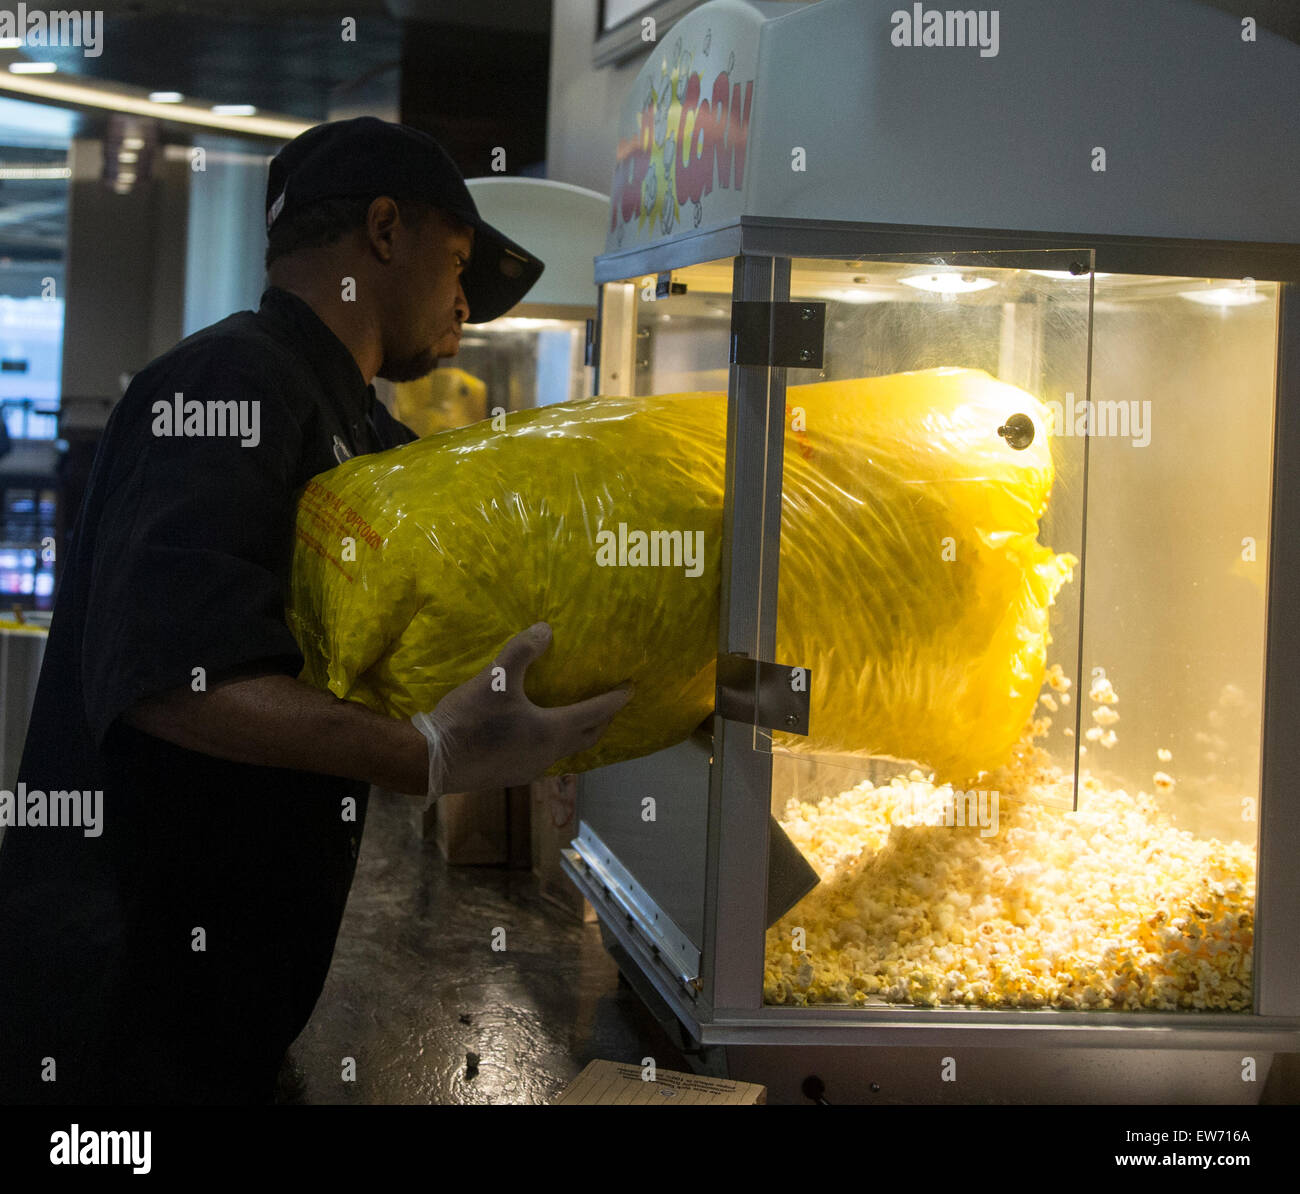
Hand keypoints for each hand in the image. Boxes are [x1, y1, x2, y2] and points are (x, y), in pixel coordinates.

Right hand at [412, 622, 631, 795]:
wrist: (430, 760)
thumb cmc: (469, 720)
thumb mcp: (496, 678)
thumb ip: (522, 650)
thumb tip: (546, 629)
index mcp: (551, 731)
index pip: (595, 713)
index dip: (614, 700)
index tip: (630, 689)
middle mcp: (548, 755)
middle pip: (587, 737)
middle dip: (603, 720)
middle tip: (612, 704)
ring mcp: (530, 769)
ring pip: (567, 751)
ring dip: (579, 734)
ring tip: (582, 719)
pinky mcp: (511, 776)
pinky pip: (546, 758)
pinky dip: (556, 744)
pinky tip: (541, 736)